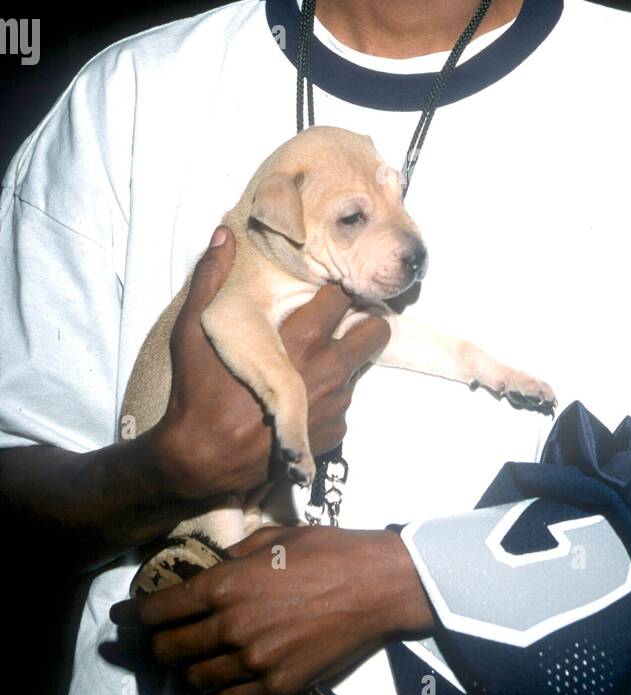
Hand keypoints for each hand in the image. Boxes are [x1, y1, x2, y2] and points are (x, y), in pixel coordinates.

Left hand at [109, 525, 434, 694]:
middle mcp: (231, 626)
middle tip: (161, 640)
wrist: (378, 586)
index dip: (133, 614)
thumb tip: (217, 568)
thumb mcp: (276, 537)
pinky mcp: (279, 687)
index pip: (161, 608)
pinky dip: (222, 694)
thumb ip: (238, 556)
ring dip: (191, 670)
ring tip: (198, 660)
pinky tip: (229, 680)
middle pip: (170, 649)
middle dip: (158, 645)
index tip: (120, 617)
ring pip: (196, 680)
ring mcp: (254, 661)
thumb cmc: (330, 551)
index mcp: (227, 584)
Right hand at [148, 226, 390, 502]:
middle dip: (366, 322)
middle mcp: (327, 371)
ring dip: (344, 363)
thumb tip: (223, 234)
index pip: (343, 298)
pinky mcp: (333, 435)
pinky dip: (332, 399)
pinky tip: (306, 399)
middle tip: (345, 322)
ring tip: (315, 364)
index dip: (338, 290)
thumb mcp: (192, 328)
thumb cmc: (197, 390)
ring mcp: (334, 406)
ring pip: (359, 370)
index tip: (329, 291)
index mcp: (300, 340)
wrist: (201, 460)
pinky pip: (346, 405)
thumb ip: (210, 277)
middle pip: (374, 333)